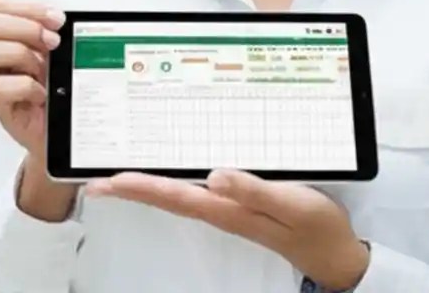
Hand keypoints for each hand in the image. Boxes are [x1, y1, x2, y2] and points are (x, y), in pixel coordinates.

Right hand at [0, 0, 76, 220]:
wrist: (70, 134)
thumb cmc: (66, 90)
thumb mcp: (65, 56)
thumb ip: (58, 36)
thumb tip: (64, 21)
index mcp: (13, 37)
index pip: (0, 7)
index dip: (27, 8)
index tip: (59, 20)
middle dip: (23, 27)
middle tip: (53, 43)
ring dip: (20, 54)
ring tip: (45, 69)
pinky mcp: (1, 108)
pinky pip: (0, 86)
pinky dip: (26, 86)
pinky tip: (43, 95)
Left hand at [86, 170, 369, 289]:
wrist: (334, 251)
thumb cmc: (315, 226)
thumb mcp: (292, 204)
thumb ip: (254, 191)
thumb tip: (216, 176)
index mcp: (227, 208)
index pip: (173, 195)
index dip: (140, 187)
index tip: (108, 180)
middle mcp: (220, 209)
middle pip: (166, 196)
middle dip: (130, 187)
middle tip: (94, 181)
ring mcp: (227, 208)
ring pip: (176, 193)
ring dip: (146, 184)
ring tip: (115, 178)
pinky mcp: (236, 203)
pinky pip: (194, 190)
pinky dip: (171, 182)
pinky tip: (165, 176)